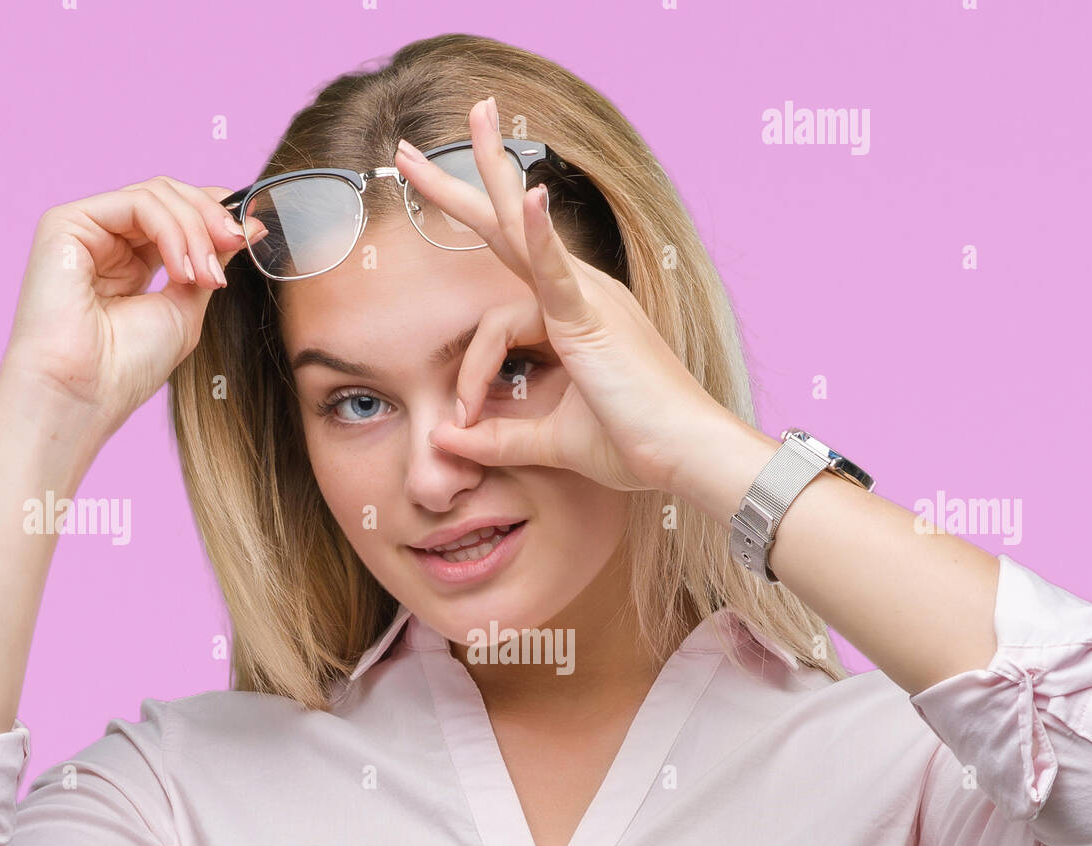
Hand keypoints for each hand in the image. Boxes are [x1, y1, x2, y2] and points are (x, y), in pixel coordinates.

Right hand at [0, 176, 264, 444]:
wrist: (84, 393)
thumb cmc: (128, 367)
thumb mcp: (187, 307)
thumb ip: (210, 262)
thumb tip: (248, 227)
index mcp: (131, 261)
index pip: (177, 214)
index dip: (216, 213)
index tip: (255, 231)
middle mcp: (107, 240)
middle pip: (169, 196)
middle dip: (212, 218)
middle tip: (239, 243)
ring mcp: (85, 229)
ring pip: (157, 195)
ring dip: (196, 231)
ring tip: (208, 279)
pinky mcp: (66, 223)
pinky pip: (136, 203)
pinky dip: (172, 231)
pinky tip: (182, 271)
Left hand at [397, 98, 736, 494]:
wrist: (684, 454)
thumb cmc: (634, 444)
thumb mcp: (550, 442)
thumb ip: (498, 440)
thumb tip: (444, 441)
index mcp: (573, 317)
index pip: (497, 317)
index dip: (471, 373)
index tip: (462, 422)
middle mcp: (580, 294)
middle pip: (507, 229)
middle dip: (457, 185)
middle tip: (407, 150)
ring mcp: (588, 298)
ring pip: (515, 234)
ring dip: (472, 184)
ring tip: (429, 146)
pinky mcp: (593, 318)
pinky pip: (557, 272)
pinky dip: (543, 237)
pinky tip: (532, 199)